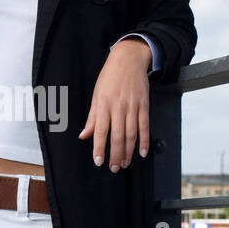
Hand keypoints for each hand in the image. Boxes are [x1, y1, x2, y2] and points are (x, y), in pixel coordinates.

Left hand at [78, 39, 151, 171]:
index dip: (99, 148)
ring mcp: (132, 106)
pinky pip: (144, 126)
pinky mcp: (144, 105)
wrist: (129, 59)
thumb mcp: (96, 95)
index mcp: (103, 104)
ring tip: (125, 163)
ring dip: (129, 151)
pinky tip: (142, 152)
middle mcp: (118, 107)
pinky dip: (144, 140)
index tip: (98, 161)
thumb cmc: (110, 77)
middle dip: (115, 155)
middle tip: (114, 168)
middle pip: (117, 136)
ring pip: (131, 134)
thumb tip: (83, 135)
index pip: (100, 131)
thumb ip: (92, 117)